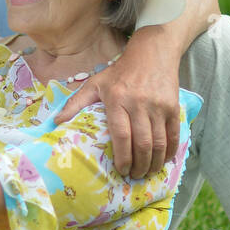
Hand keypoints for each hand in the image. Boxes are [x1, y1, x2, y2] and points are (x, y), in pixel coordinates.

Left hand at [53, 50, 180, 178]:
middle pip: (142, 143)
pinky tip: (163, 161)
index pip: (121, 135)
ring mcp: (158, 106)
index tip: (121, 170)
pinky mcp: (172, 107)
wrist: (152, 53)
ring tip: (148, 173)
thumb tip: (56, 122)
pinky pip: (173, 135)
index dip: (122, 157)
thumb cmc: (119, 72)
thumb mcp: (95, 84)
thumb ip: (75, 103)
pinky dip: (170, 151)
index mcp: (117, 99)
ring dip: (154, 163)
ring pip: (159, 142)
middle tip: (135, 176)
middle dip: (139, 165)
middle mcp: (139, 104)